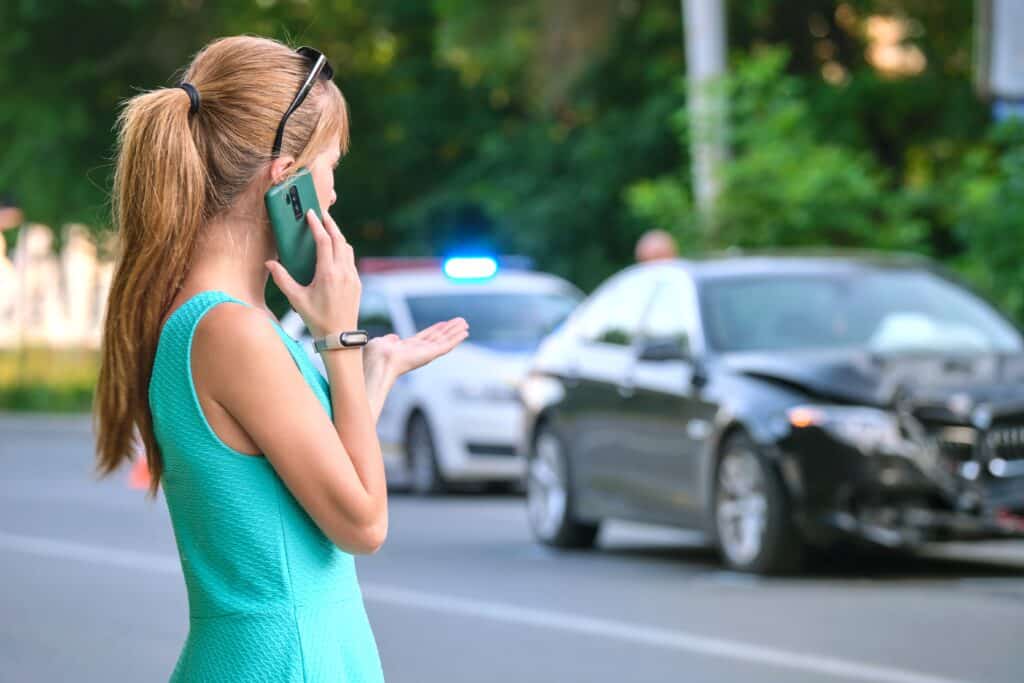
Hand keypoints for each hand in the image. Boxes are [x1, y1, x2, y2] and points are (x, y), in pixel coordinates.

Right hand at [265, 209, 359, 337]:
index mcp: (328, 274)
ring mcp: (352, 276)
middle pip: (339, 239)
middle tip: (321, 214)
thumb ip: (282, 279)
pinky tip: (335, 251)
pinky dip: (343, 250)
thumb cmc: (316, 319)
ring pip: (347, 248)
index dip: (317, 225)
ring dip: (338, 236)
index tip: (311, 214)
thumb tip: (269, 264)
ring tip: (328, 229)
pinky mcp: (357, 282)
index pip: (324, 241)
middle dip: (330, 224)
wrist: (339, 336)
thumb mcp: (296, 299)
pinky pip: (350, 259)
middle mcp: (343, 272)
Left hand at [362, 318, 469, 380]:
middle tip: (460, 321)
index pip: (425, 337)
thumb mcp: (381, 343)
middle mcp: (418, 351)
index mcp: (407, 348)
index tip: (444, 323)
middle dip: (449, 329)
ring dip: (455, 332)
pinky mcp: (431, 354)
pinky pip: (446, 345)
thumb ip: (389, 340)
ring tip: (465, 323)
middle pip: (437, 338)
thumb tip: (394, 337)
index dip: (435, 329)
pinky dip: (456, 338)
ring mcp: (425, 353)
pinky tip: (464, 332)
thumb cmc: (374, 356)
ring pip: (444, 340)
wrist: (377, 363)